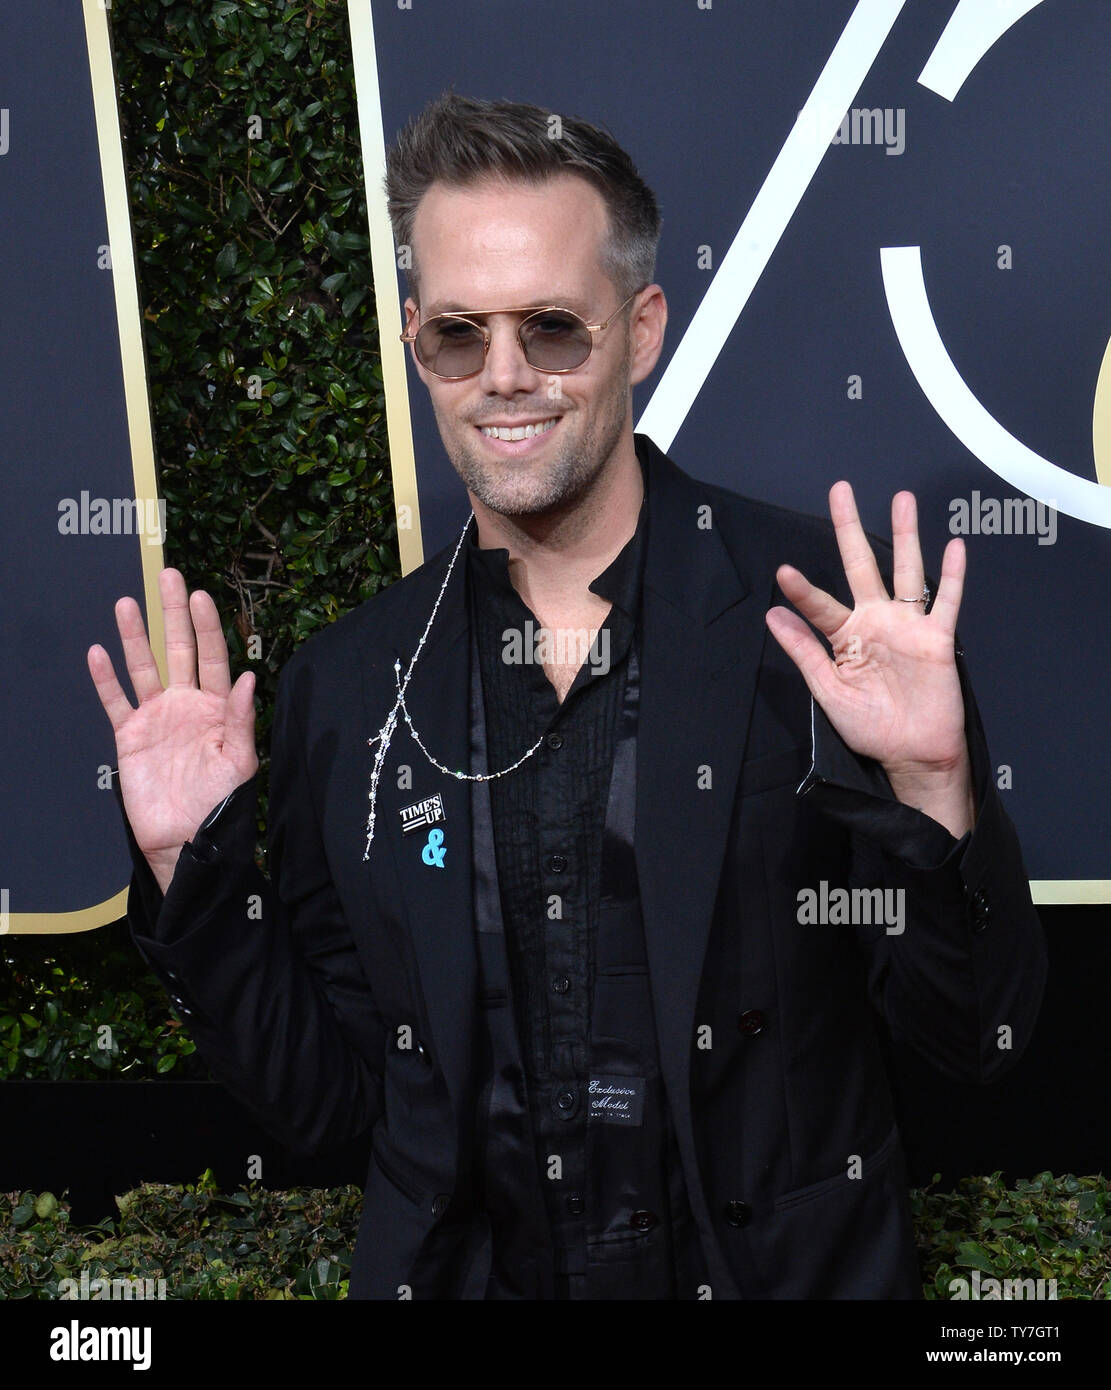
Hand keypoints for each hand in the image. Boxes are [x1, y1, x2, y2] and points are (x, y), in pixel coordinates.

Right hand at [87, 568, 258, 891]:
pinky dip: (105, 679)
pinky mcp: (130, 735)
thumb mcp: (239, 762)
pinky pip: (115, 701)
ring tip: (127, 603)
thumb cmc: (220, 803)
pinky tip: (97, 652)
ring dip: (135, 637)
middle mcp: (187, 705)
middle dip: (174, 614)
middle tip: (169, 577)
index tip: (200, 596)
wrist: (186, 840)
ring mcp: (157, 717)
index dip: (207, 626)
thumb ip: (241, 719)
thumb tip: (248, 677)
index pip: (213, 657)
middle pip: (179, 650)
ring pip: (144, 667)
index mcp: (218, 708)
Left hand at [765, 483, 973, 838]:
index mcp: (845, 636)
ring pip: (905, 571)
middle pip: (862, 565)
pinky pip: (945, 602)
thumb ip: (804, 651)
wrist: (912, 755)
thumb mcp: (828, 691)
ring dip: (905, 535)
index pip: (820, 604)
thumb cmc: (869, 727)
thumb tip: (773, 615)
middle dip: (849, 528)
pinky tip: (954, 546)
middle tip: (839, 491)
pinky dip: (951, 576)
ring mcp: (907, 627)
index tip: (783, 571)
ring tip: (901, 499)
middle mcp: (875, 623)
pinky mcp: (937, 639)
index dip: (802, 590)